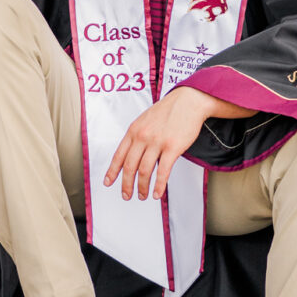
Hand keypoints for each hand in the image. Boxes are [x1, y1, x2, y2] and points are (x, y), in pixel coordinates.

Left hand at [104, 87, 254, 201]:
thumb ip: (137, 136)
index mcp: (134, 130)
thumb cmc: (169, 110)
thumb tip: (132, 155)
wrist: (188, 101)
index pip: (118, 155)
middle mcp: (143, 136)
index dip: (112, 171)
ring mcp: (157, 142)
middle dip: (126, 184)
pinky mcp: (172, 147)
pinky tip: (157, 193)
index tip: (108, 182)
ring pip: (145, 171)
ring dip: (142, 187)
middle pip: (129, 166)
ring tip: (143, 195)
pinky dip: (159, 186)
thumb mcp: (146, 119)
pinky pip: (163, 171)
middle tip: (126, 195)